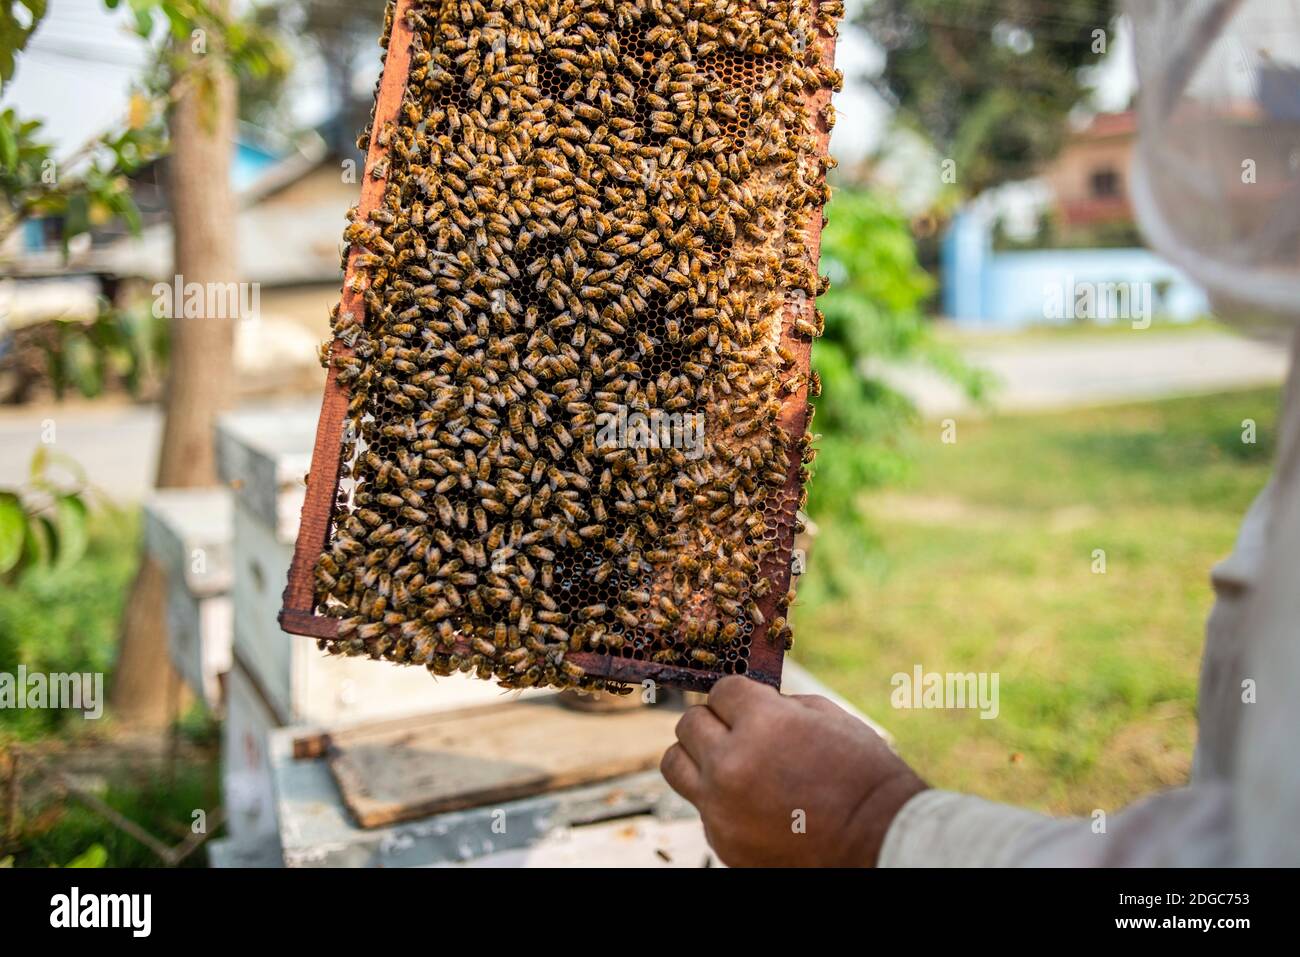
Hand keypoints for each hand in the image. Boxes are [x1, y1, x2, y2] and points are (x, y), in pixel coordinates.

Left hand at [661, 675, 926, 866]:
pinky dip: (719, 799)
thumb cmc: (863, 776)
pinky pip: (701, 806)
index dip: (737, 696)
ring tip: (725, 761)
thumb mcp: (827, 717)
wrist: (879, 841)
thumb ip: (777, 705)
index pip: (721, 691)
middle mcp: (731, 763)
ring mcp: (721, 807)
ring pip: (676, 764)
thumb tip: (747, 701)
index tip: (748, 704)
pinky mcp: (722, 840)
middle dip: (714, 721)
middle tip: (735, 729)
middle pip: (689, 723)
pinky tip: (751, 801)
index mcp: (761, 723)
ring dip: (698, 756)